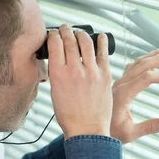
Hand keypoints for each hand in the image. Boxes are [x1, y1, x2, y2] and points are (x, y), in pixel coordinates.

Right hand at [48, 25, 111, 139]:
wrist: (87, 130)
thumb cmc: (70, 117)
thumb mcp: (55, 93)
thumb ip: (57, 75)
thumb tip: (58, 61)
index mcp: (58, 74)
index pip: (55, 44)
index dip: (54, 34)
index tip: (54, 33)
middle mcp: (74, 70)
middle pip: (69, 40)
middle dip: (66, 30)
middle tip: (65, 28)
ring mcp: (91, 71)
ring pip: (86, 42)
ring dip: (81, 34)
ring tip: (79, 33)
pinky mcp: (104, 75)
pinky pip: (103, 53)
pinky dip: (101, 41)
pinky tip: (100, 37)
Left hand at [110, 45, 158, 143]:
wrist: (89, 132)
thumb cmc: (107, 134)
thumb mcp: (129, 134)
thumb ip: (149, 127)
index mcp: (123, 94)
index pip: (148, 78)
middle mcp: (119, 85)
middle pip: (144, 64)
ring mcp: (117, 83)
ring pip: (137, 63)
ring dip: (154, 54)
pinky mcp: (116, 84)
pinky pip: (130, 67)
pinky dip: (144, 60)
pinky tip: (150, 58)